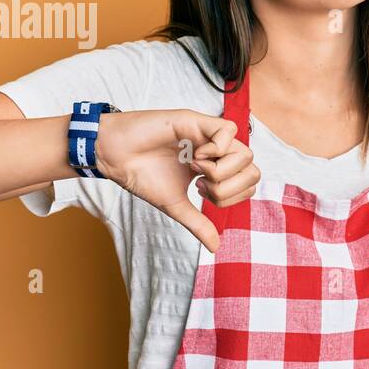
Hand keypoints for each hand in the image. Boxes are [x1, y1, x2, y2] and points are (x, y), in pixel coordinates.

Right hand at [93, 109, 259, 253]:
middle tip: (201, 184)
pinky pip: (228, 130)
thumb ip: (198, 223)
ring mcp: (209, 135)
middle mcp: (216, 151)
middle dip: (229, 186)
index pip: (247, 183)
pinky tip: (195, 155)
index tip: (202, 191)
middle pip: (252, 169)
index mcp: (215, 168)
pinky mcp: (197, 120)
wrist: (115, 157)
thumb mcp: (176, 205)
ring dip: (221, 169)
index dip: (231, 195)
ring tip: (195, 168)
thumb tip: (216, 248)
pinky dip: (217, 148)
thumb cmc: (142, 175)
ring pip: (245, 153)